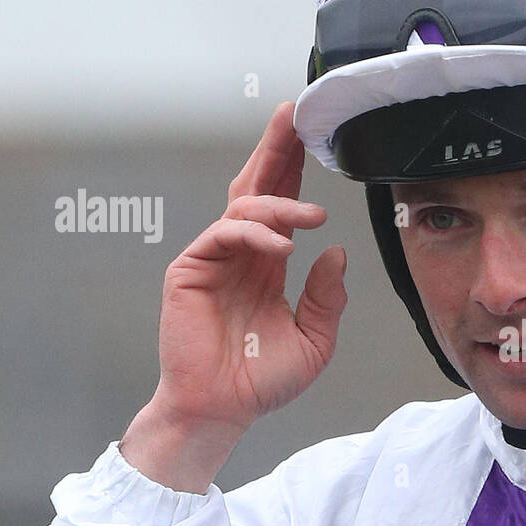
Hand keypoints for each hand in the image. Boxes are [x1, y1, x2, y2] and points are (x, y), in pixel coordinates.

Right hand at [121, 102, 345, 489]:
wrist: (223, 409)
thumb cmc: (260, 380)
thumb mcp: (315, 339)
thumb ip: (327, 296)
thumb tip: (335, 251)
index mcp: (267, 263)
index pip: (282, 204)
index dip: (294, 168)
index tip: (311, 135)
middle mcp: (241, 253)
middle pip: (257, 186)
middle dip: (275, 149)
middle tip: (292, 115)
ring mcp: (213, 258)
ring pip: (244, 207)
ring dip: (280, 202)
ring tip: (312, 215)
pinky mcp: (191, 270)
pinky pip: (224, 235)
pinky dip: (255, 233)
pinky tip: (283, 245)